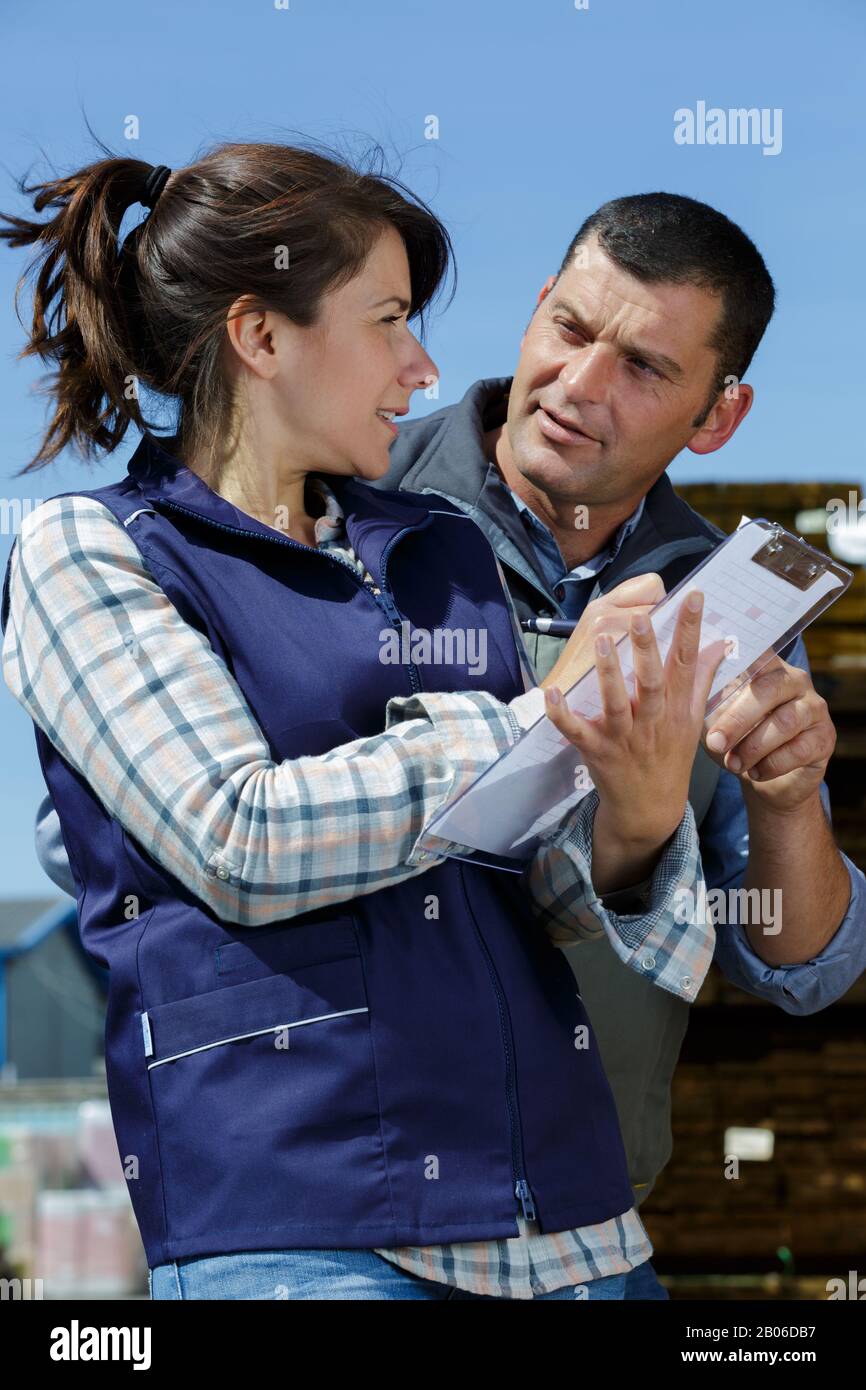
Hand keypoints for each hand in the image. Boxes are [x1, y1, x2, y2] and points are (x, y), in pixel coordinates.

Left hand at [543, 591, 726, 853]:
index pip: (687, 664)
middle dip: (647, 650)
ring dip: (608, 674)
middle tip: (641, 617)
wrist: (649, 811)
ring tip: (602, 640)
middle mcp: (652, 722)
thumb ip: (702, 681)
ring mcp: (623, 737)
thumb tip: (720, 644)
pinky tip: (550, 693)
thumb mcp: (693, 721)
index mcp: (677, 710)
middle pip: (651, 682)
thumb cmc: (669, 757)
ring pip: (616, 703)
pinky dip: (562, 715)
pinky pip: (576, 732)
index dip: (690, 629)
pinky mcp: (597, 752)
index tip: (694, 596)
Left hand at [703, 654, 836, 812]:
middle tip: (715, 743)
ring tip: (733, 764)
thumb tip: (693, 693)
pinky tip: (755, 772)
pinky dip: (771, 765)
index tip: (722, 652)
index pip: (756, 653)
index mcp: (765, 668)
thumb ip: (708, 705)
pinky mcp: (824, 738)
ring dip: (753, 748)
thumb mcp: (715, 722)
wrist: (763, 778)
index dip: (740, 654)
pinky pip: (799, 750)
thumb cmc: (736, 741)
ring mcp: (813, 708)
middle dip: (737, 719)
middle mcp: (794, 681)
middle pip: (768, 690)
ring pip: (785, 722)